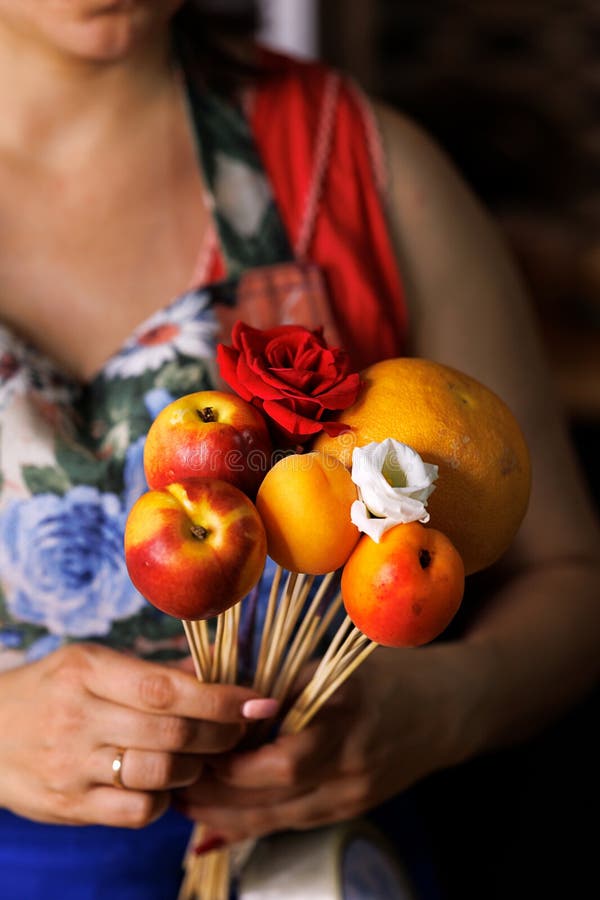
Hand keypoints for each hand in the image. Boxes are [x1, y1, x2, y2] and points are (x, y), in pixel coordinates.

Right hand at [0, 643, 277, 827]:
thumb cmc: (51, 690)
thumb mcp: (89, 663)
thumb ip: (149, 672)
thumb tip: (214, 677)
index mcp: (88, 671)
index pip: (166, 689)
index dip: (220, 697)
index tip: (257, 701)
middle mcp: (79, 717)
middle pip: (171, 732)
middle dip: (220, 734)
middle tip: (240, 730)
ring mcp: (72, 765)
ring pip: (160, 773)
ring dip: (196, 766)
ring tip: (202, 755)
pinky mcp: (69, 805)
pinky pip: (137, 810)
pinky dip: (165, 799)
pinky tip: (166, 784)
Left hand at [174, 643, 482, 841]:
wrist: (448, 710)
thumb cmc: (386, 673)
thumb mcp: (332, 663)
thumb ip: (275, 678)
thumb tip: (209, 684)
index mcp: (347, 719)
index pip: (281, 760)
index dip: (231, 762)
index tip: (194, 746)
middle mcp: (351, 767)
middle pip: (273, 799)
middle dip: (216, 796)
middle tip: (174, 781)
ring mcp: (353, 796)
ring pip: (278, 820)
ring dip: (226, 816)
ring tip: (183, 805)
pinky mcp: (351, 810)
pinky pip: (293, 824)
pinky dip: (252, 824)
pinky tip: (217, 821)